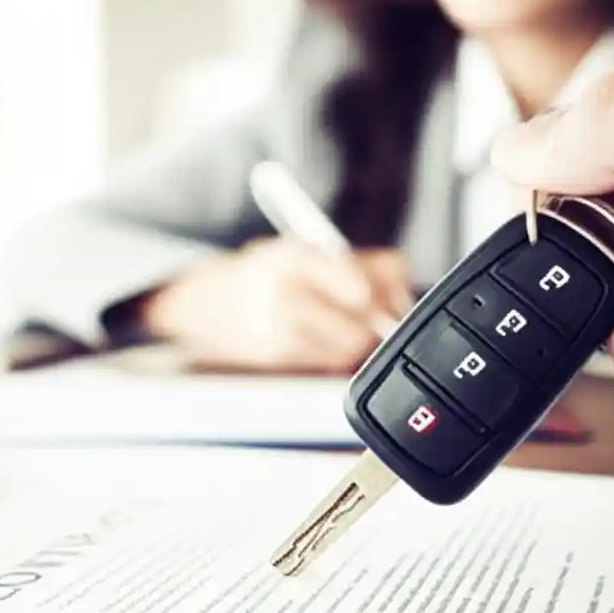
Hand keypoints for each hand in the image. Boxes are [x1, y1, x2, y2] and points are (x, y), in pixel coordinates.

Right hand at [140, 238, 412, 372]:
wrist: (210, 302)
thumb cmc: (269, 272)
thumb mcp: (310, 249)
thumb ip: (362, 265)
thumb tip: (403, 296)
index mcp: (295, 256)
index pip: (359, 285)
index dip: (383, 294)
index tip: (385, 296)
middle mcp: (284, 293)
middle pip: (361, 324)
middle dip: (373, 320)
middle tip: (370, 311)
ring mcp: (279, 331)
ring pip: (350, 348)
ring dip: (357, 339)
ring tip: (341, 320)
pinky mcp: (278, 358)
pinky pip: (331, 363)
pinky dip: (337, 352)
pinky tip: (321, 335)